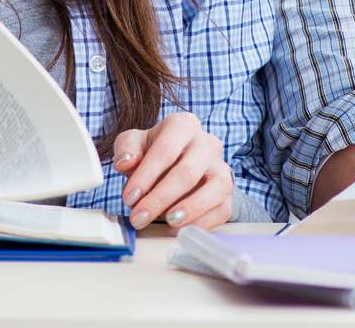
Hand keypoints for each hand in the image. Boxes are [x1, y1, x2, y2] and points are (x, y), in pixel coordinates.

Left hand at [114, 112, 231, 230]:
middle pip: (187, 172)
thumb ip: (126, 149)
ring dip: (189, 210)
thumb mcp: (135, 143)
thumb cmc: (155, 152)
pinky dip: (202, 223)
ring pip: (214, 189)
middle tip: (139, 218)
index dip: (146, 176)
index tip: (129, 198)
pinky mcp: (228, 191)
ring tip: (167, 222)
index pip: (166, 149)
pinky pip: (223, 209)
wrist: (180, 162)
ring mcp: (221, 167)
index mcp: (183, 125)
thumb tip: (126, 162)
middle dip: (160, 199)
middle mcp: (207, 143)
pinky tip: (180, 229)